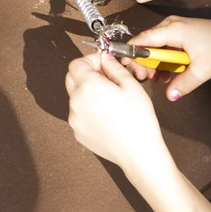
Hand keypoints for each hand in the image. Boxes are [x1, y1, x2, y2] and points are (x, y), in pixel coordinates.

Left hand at [65, 52, 172, 174]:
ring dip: (87, 92)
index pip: (76, 63)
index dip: (90, 60)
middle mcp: (76, 101)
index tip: (103, 63)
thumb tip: (105, 58)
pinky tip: (106, 115)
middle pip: (72, 77)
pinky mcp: (77, 132)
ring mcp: (74, 118)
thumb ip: (113, 67)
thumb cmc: (138, 121)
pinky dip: (88, 109)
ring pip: (75, 96)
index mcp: (88, 86)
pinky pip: (78, 113)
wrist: (138, 153)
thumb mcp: (131, 86)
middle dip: (86, 74)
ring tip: (110, 100)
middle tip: (106, 78)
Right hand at [117, 16, 210, 99]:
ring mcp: (176, 28)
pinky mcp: (180, 33)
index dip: (132, 52)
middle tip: (147, 79)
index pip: (143, 39)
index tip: (126, 67)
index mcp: (173, 29)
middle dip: (144, 63)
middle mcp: (171, 25)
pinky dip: (163, 59)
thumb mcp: (204, 69)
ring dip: (154, 63)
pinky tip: (169, 72)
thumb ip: (184, 83)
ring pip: (155, 46)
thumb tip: (170, 95)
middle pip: (146, 43)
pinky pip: (164, 46)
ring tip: (159, 78)